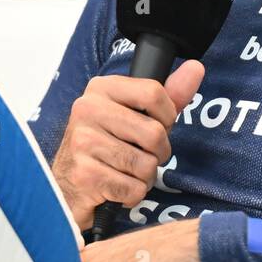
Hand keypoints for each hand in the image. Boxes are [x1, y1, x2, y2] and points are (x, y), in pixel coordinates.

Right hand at [51, 60, 204, 229]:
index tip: (157, 126)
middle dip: (158, 153)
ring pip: (146, 165)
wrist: (66, 187)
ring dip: (145, 176)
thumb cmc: (107, 146)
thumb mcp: (136, 115)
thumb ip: (169, 95)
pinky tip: (116, 187)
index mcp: (101, 88)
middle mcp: (87, 109)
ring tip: (126, 172)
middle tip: (141, 156)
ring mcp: (82, 141)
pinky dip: (133, 194)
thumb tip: (195, 67)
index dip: (167, 117)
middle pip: (154, 133)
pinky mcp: (84, 174)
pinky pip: (133, 188)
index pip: (154, 92)